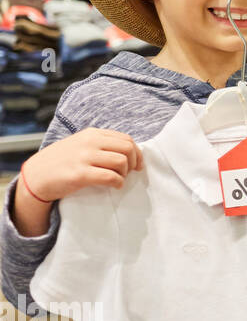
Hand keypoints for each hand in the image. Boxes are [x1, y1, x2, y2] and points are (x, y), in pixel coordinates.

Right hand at [21, 128, 142, 202]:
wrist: (35, 177)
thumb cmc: (60, 162)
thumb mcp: (80, 144)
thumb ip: (101, 144)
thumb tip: (129, 152)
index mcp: (92, 134)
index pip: (126, 139)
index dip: (136, 153)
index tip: (137, 164)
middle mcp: (89, 142)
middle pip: (127, 148)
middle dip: (133, 162)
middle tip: (129, 173)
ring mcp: (84, 157)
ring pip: (121, 162)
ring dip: (125, 174)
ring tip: (118, 179)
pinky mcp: (80, 174)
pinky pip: (110, 177)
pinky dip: (118, 183)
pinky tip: (115, 186)